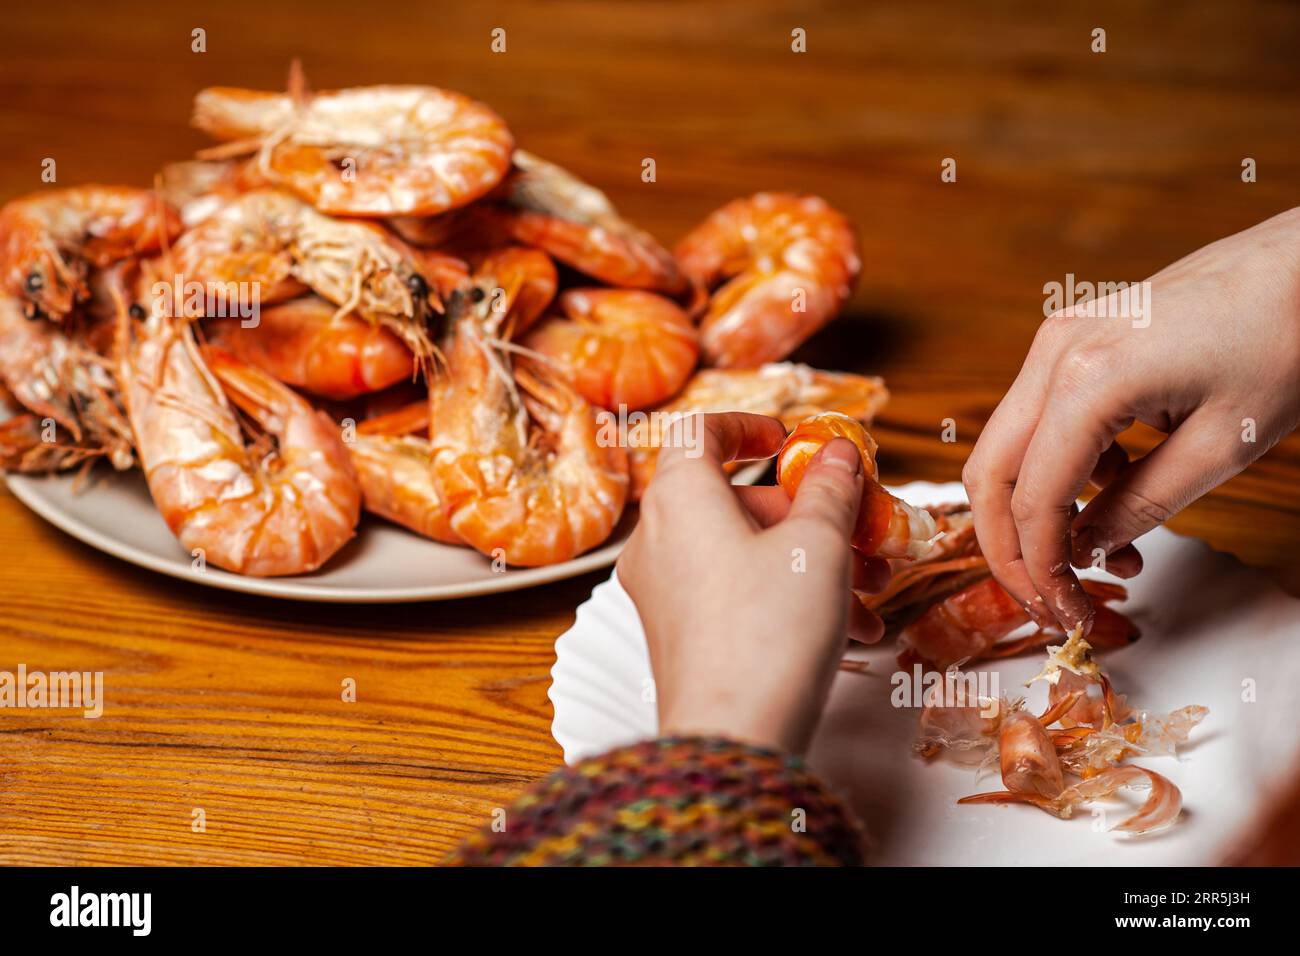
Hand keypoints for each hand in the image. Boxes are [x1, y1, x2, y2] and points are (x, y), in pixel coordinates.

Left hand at [617, 412, 889, 754]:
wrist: (733, 736)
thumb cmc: (769, 632)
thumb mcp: (819, 546)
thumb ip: (830, 489)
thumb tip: (836, 454)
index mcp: (680, 497)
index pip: (700, 431)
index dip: (750, 426)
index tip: (792, 440)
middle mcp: (657, 538)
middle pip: (734, 498)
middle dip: (808, 512)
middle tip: (860, 529)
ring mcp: (662, 588)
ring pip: (742, 551)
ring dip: (810, 559)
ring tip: (870, 588)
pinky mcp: (676, 632)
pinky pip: (733, 591)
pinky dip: (785, 594)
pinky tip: (849, 627)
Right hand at [963, 206, 1299, 632]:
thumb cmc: (1282, 342)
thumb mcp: (1221, 448)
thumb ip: (1140, 505)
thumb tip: (1083, 551)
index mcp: (1088, 378)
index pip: (1032, 498)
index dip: (1042, 568)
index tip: (1065, 612)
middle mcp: (1054, 352)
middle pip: (989, 474)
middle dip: (1011, 548)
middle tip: (1050, 598)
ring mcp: (1056, 339)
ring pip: (1004, 449)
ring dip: (1034, 513)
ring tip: (1100, 552)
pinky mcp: (1070, 339)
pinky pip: (1036, 421)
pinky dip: (1057, 472)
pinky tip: (1113, 493)